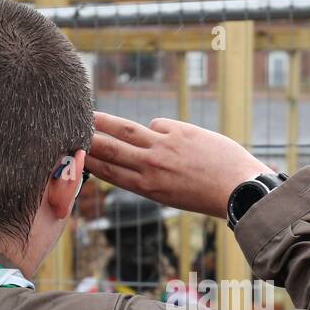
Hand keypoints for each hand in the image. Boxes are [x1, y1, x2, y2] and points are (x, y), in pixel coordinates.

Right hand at [86, 111, 273, 217]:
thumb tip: (137, 155)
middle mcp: (150, 168)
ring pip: (125, 131)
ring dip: (104, 121)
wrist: (239, 189)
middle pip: (109, 149)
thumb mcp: (172, 195)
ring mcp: (163, 149)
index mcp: (148, 188)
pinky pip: (157, 124)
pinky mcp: (179, 133)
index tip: (76, 152)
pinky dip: (158, 127)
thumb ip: (151, 177)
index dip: (90, 160)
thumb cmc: (208, 195)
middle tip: (70, 128)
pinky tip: (169, 135)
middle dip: (88, 139)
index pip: (109, 172)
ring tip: (89, 114)